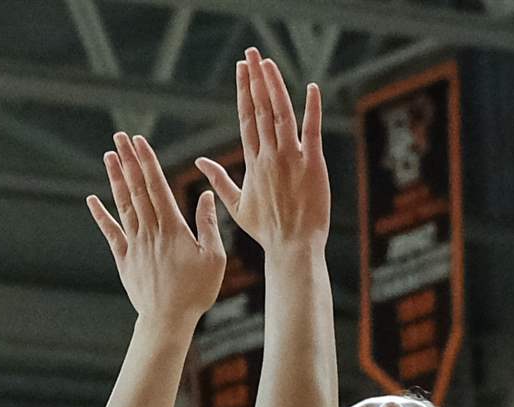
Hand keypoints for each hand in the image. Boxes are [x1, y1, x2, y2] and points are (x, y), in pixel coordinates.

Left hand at [88, 132, 225, 322]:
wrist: (168, 319)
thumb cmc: (197, 292)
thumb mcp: (214, 258)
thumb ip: (208, 225)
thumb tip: (205, 195)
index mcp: (173, 228)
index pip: (157, 186)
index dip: (147, 161)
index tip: (139, 141)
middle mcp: (150, 231)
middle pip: (137, 189)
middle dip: (129, 160)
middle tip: (120, 136)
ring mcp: (135, 245)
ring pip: (123, 205)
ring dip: (116, 179)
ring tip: (109, 156)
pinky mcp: (125, 260)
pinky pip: (111, 233)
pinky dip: (101, 215)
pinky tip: (92, 199)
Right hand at [195, 47, 329, 253]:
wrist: (292, 246)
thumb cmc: (266, 230)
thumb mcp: (237, 205)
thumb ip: (220, 180)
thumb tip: (200, 162)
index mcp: (253, 163)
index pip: (246, 119)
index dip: (244, 91)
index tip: (241, 69)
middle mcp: (269, 156)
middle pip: (261, 109)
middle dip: (255, 79)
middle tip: (252, 53)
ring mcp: (291, 159)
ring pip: (281, 114)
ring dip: (275, 86)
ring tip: (268, 62)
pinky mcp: (313, 165)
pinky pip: (311, 131)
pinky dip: (312, 109)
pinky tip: (311, 88)